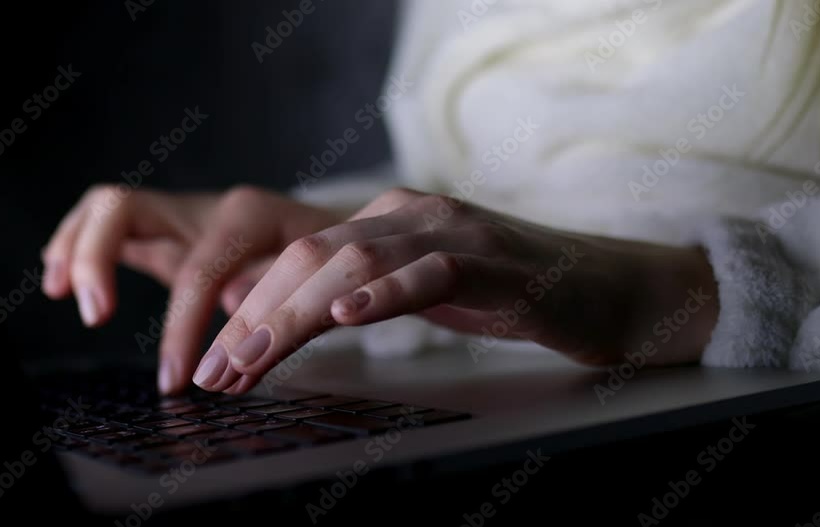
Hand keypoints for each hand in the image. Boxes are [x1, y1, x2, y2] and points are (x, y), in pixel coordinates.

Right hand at [41, 185, 342, 393]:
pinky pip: (111, 226)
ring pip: (108, 207)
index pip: (199, 269)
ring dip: (75, 245)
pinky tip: (60, 280)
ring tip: (57, 291)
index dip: (182, 326)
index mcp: (249, 216)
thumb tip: (237, 345)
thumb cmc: (332, 263)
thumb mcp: (324, 284)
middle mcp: (209, 207)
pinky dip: (79, 246)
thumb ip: (283, 309)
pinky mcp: (170, 232)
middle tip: (94, 316)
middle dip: (95, 256)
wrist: (340, 234)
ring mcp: (184, 215)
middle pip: (125, 206)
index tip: (177, 379)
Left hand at [195, 188, 718, 393]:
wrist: (605, 288)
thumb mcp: (423, 290)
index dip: (250, 311)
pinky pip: (428, 271)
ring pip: (354, 263)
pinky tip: (348, 316)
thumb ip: (363, 292)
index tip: (216, 364)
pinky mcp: (492, 261)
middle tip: (215, 374)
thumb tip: (290, 319)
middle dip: (254, 319)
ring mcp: (452, 232)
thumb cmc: (512, 294)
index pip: (299, 259)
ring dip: (294, 315)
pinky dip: (385, 292)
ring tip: (251, 360)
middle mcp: (411, 214)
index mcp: (389, 220)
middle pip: (311, 259)